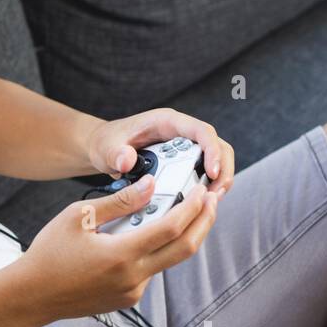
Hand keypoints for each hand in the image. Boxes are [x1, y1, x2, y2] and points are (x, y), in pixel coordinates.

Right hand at [14, 174, 218, 323]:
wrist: (31, 295)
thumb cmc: (49, 253)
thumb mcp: (79, 216)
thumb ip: (119, 201)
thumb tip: (150, 185)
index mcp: (121, 254)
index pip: (171, 229)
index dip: (192, 207)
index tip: (202, 190)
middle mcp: (133, 278)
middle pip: (184, 249)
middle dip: (203, 222)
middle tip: (211, 200)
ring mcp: (132, 292)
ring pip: (169, 260)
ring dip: (180, 236)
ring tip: (182, 210)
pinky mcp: (128, 299)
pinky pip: (151, 271)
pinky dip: (156, 250)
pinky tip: (146, 234)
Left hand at [85, 108, 234, 196]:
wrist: (104, 148)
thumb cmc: (107, 142)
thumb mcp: (107, 147)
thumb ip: (115, 152)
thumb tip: (127, 161)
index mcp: (167, 122)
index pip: (201, 131)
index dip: (212, 151)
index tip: (213, 173)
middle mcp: (181, 132)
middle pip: (217, 146)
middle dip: (223, 170)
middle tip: (216, 196)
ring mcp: (185, 147)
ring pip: (216, 160)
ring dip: (218, 181)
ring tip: (210, 203)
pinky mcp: (184, 162)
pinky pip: (204, 173)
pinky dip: (207, 188)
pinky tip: (200, 205)